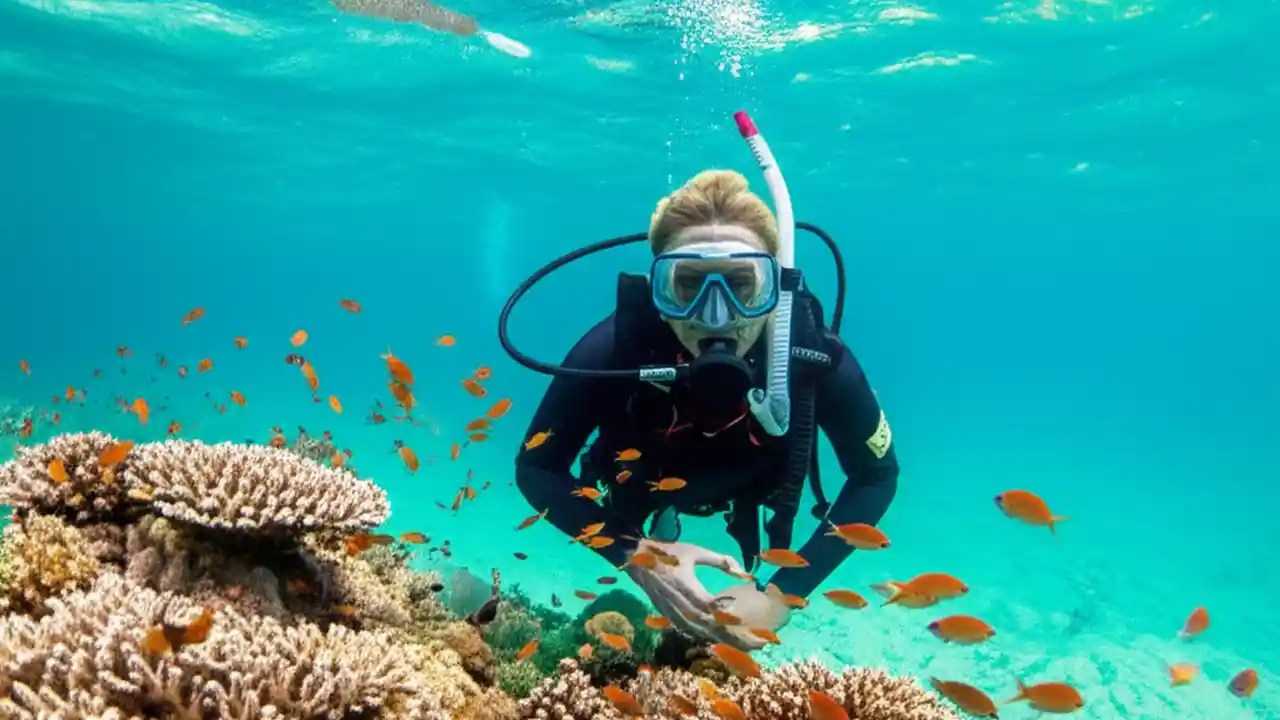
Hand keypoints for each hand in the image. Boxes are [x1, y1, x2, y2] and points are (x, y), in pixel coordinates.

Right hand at [624, 539, 786, 650]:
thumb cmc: (668, 553)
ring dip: (722, 640)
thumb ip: (719, 560)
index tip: (746, 620)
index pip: (709, 607)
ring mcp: (672, 612)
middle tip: (756, 643)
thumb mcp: (694, 551)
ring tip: (744, 646)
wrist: (636, 560)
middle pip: (709, 626)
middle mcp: (679, 604)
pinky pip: (690, 631)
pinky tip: (719, 640)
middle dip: (733, 636)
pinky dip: (706, 637)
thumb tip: (741, 571)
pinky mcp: (669, 616)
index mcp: (685, 586)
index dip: (727, 615)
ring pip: (700, 632)